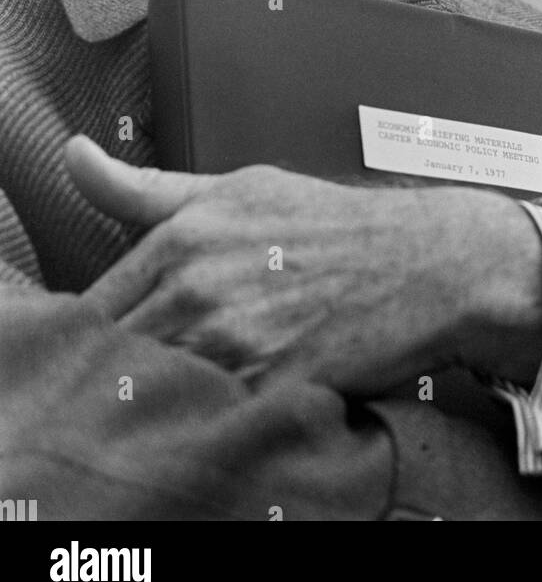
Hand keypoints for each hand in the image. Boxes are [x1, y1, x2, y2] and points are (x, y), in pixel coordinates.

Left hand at [66, 136, 541, 392]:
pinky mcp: (271, 391)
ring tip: (204, 384)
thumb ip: (148, 189)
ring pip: (158, 393)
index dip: (100, 334)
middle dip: (129, 370)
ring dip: (167, 400)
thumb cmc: (334, 225)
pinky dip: (213, 424)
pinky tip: (235, 405)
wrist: (427, 262)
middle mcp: (200, 289)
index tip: (123, 340)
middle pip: (118, 357)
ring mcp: (235, 343)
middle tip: (167, 365)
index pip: (94, 309)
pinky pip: (212, 424)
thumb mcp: (238, 188)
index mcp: (184, 236)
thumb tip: (74, 156)